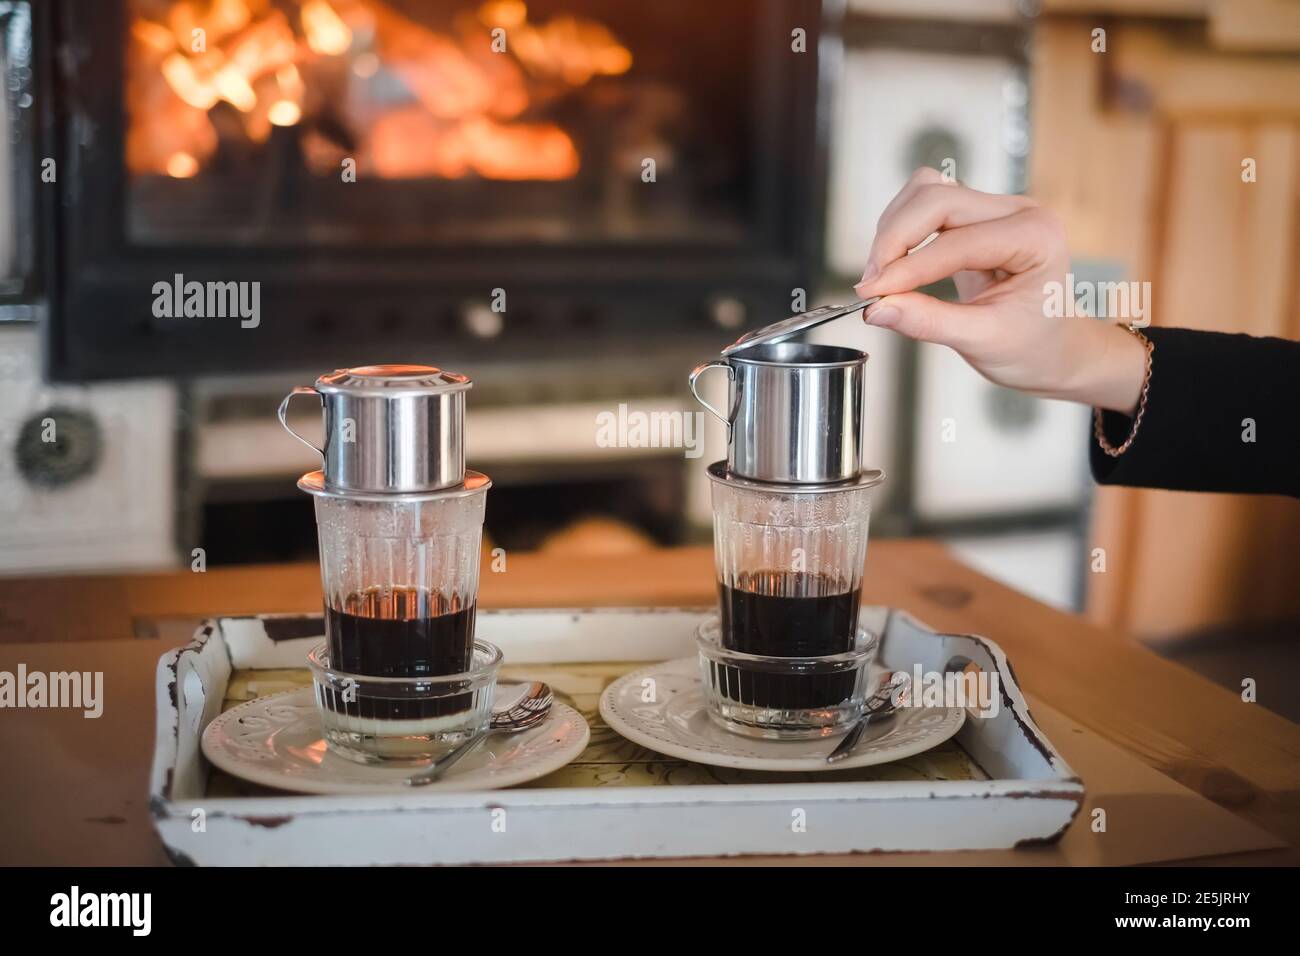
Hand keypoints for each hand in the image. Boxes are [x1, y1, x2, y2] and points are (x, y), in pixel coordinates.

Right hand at [853, 168, 1145, 414]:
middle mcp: (1018, 211)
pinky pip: (924, 204)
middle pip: (936, 199)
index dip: (906, 268)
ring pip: (925, 192)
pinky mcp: (973, 216)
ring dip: (893, 230)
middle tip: (871, 285)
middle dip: (894, 240)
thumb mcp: (983, 341)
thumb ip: (929, 322)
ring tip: (882, 278)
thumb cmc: (1033, 347)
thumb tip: (878, 309)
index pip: (955, 241)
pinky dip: (900, 230)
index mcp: (1035, 237)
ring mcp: (995, 209)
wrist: (1052, 348)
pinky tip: (895, 265)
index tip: (871, 294)